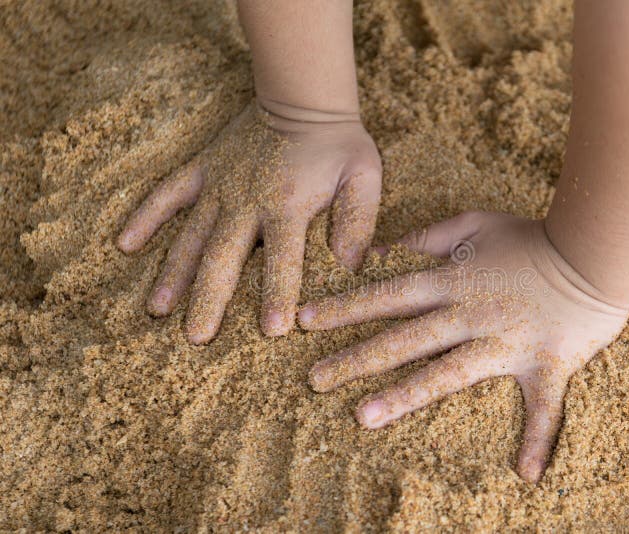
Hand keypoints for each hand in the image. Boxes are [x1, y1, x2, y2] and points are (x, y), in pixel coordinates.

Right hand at [117, 101, 381, 342]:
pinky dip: (145, 216)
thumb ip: (358, 222)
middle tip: (196, 337)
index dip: (279, 294)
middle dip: (210, 298)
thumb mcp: (363, 177)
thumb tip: (350, 268)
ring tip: (157, 309)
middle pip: (224, 256)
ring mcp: (220, 185)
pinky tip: (125, 244)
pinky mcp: (202, 170)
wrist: (303, 98)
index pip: (284, 259)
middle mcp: (247, 200)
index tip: (272, 331)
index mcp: (289, 206)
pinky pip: (167, 193)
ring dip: (174, 272)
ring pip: (191, 234)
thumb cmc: (338, 145)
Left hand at [298, 211, 628, 482]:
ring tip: (364, 418)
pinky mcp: (546, 365)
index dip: (345, 307)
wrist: (593, 250)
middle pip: (404, 338)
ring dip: (406, 396)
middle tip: (314, 379)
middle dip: (356, 357)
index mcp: (453, 281)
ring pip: (447, 373)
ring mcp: (505, 343)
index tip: (304, 321)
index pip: (388, 295)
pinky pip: (544, 407)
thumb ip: (429, 236)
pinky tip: (526, 474)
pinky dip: (539, 439)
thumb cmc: (532, 237)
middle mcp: (470, 314)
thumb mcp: (476, 223)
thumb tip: (385, 249)